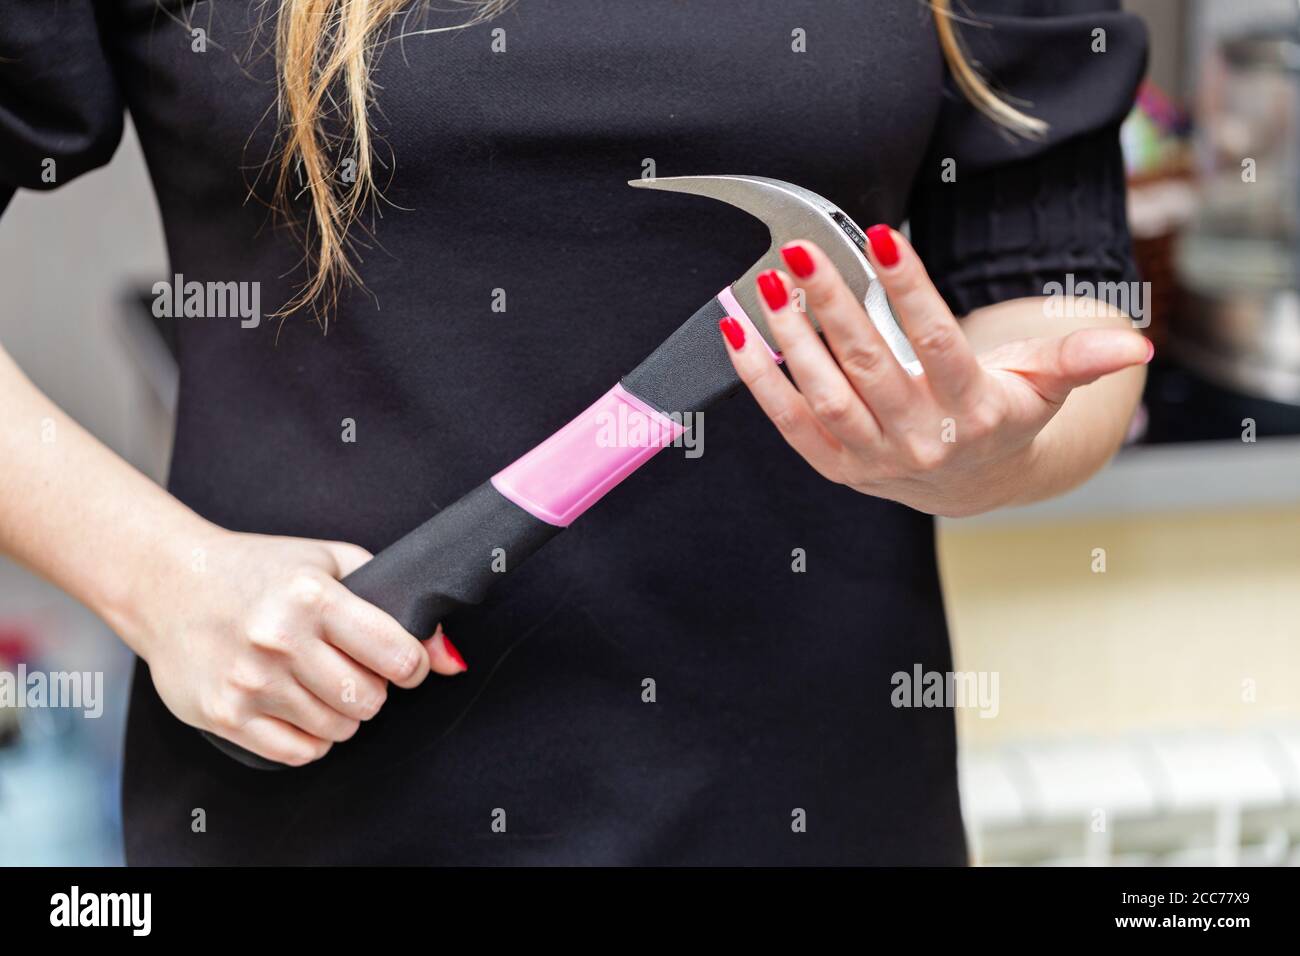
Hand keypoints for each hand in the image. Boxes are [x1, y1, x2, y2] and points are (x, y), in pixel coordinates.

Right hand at [122, 528, 466, 765]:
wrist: (167, 583)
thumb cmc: (258, 571)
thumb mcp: (331, 563)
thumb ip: (395, 601)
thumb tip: (449, 658)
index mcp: (312, 597)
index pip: (397, 655)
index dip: (411, 665)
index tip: (402, 662)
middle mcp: (279, 639)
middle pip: (369, 699)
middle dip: (373, 689)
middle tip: (352, 669)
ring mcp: (249, 681)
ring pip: (339, 729)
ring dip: (343, 714)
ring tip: (320, 683)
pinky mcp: (224, 715)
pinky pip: (299, 753)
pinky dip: (313, 737)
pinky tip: (299, 706)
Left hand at [719, 227, 1151, 516]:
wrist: (973, 483)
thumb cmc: (1004, 416)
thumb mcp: (1045, 384)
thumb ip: (1080, 360)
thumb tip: (1136, 343)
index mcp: (973, 412)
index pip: (937, 343)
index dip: (908, 290)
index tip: (878, 237)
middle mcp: (920, 440)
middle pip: (870, 366)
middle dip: (832, 305)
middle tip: (801, 251)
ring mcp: (873, 458)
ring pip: (825, 395)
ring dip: (790, 341)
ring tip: (768, 284)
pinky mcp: (836, 466)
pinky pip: (791, 423)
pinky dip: (760, 381)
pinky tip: (737, 334)